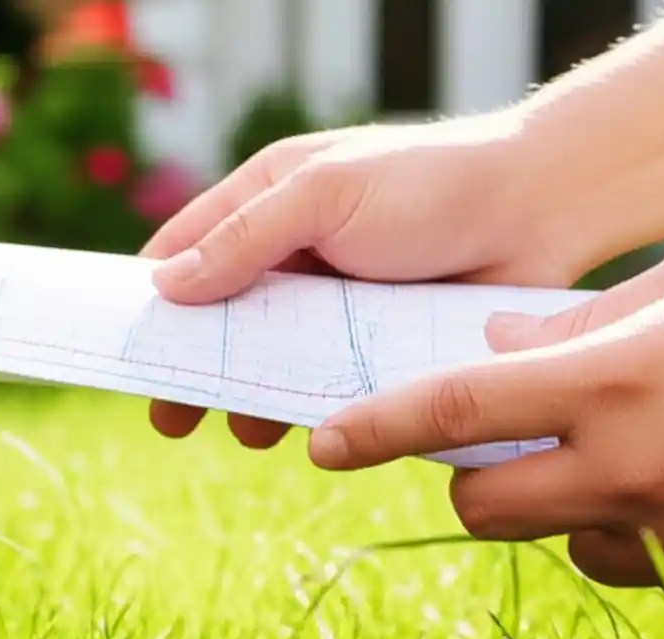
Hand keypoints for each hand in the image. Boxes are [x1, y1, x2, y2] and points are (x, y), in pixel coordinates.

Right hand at [140, 116, 588, 448]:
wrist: (543, 212)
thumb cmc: (432, 183)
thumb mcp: (325, 194)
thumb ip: (244, 237)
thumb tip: (165, 285)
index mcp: (270, 201)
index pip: (186, 250)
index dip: (151, 298)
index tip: (120, 348)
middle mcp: (294, 254)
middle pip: (222, 318)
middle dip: (194, 366)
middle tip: (170, 419)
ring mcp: (334, 302)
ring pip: (271, 359)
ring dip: (250, 395)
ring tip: (245, 429)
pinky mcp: (375, 342)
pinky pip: (326, 381)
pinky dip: (307, 405)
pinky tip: (304, 431)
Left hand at [308, 237, 663, 616]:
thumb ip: (581, 327)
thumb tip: (498, 353)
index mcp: (621, 382)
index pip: (461, 413)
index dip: (378, 428)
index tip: (325, 441)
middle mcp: (637, 471)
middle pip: (487, 508)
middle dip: (475, 484)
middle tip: (507, 448)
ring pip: (568, 544)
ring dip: (576, 508)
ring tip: (649, 455)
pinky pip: (650, 570)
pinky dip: (654, 535)